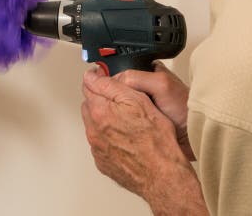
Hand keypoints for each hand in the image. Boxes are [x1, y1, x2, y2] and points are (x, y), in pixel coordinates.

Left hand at [81, 67, 207, 214]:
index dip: (98, 78)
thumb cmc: (157, 141)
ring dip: (104, 119)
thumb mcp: (138, 100)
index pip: (88, 86)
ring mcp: (97, 148)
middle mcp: (94, 131)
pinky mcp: (102, 162)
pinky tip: (125, 139)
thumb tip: (92, 76)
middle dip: (100, 99)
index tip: (103, 76)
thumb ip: (110, 85)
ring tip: (126, 122)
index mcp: (100, 112)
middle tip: (121, 102)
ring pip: (94, 124)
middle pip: (89, 105)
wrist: (163, 176)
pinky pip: (100, 143)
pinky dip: (108, 137)